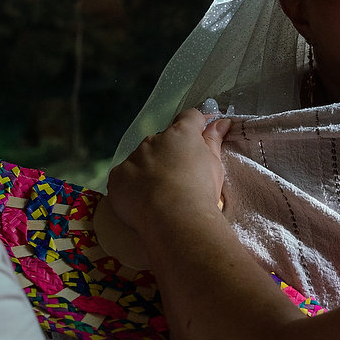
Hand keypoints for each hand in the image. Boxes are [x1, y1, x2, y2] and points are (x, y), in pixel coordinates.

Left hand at [107, 109, 229, 233]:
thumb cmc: (201, 192)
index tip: (198, 139)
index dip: (194, 127)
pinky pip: (124, 177)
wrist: (176, 220)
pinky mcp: (117, 176)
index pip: (188, 118)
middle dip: (168, 155)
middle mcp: (154, 139)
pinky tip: (143, 201)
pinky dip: (131, 187)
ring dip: (148, 171)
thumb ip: (214, 140)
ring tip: (160, 195)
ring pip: (141, 160)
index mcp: (181, 134)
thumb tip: (221, 122)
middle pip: (161, 142)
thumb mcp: (214, 165)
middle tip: (178, 179)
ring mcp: (133, 157)